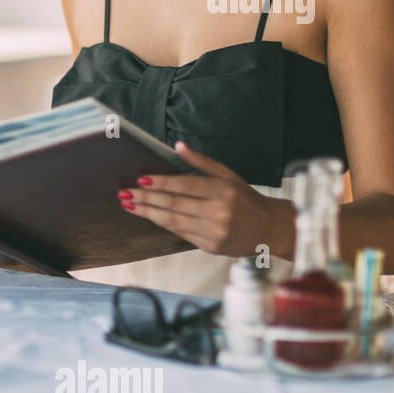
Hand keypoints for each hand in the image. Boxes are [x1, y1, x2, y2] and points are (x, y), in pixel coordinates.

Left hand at [118, 140, 282, 256]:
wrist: (268, 229)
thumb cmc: (246, 199)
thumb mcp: (228, 175)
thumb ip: (202, 162)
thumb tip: (178, 146)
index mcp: (223, 191)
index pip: (186, 185)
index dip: (162, 183)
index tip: (141, 180)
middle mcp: (218, 212)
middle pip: (174, 204)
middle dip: (146, 199)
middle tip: (125, 193)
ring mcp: (214, 231)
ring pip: (173, 221)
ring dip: (148, 213)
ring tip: (129, 205)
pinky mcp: (210, 246)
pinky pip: (180, 233)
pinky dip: (162, 223)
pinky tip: (149, 215)